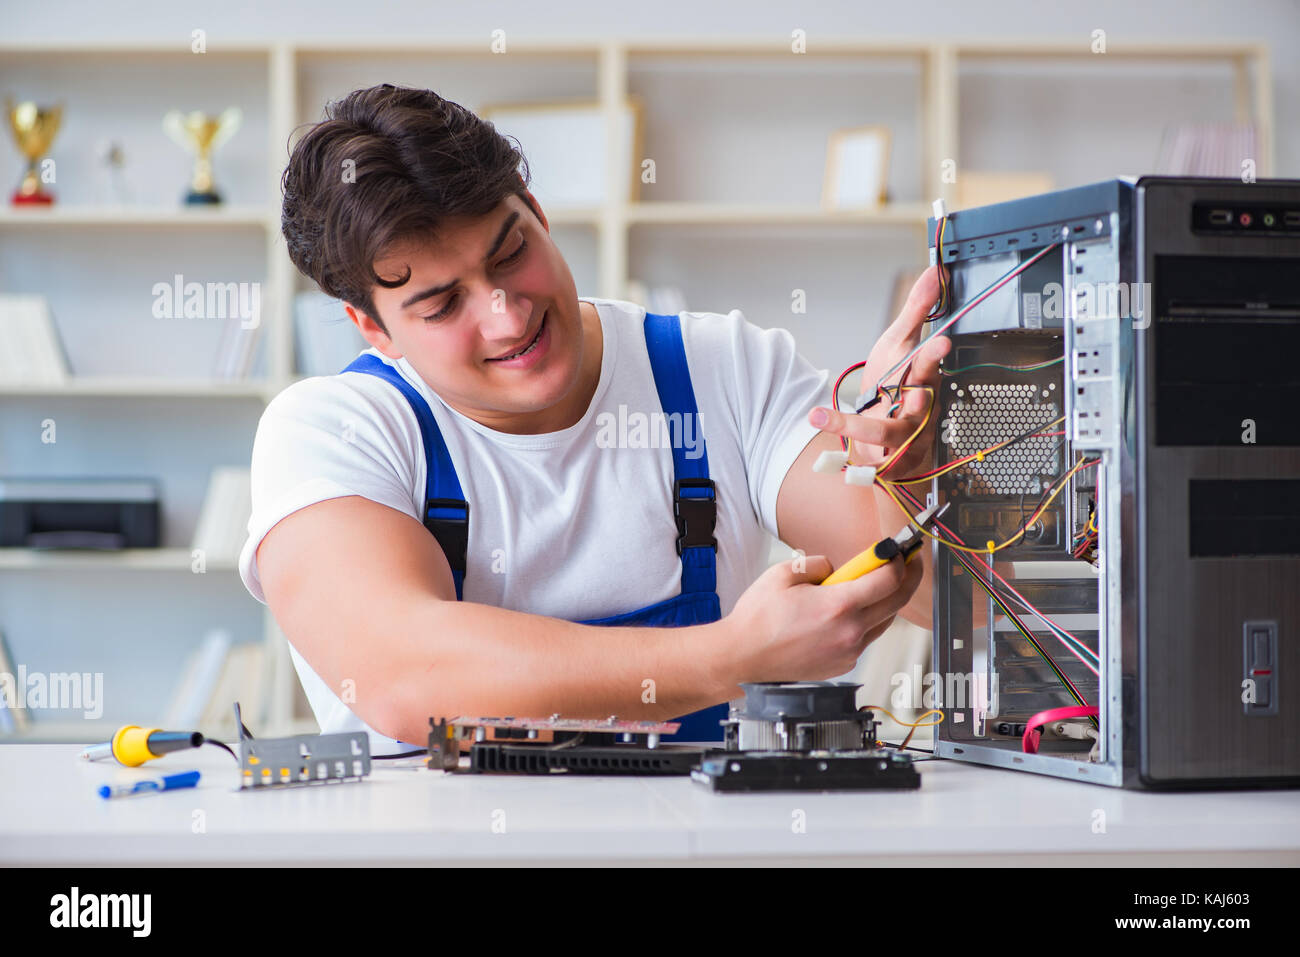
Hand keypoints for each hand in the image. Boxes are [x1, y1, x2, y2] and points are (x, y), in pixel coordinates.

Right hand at [718, 552, 922, 682]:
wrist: (742, 658)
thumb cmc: (757, 619)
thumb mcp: (783, 573)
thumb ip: (818, 564)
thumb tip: (836, 567)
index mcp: (837, 606)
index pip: (888, 579)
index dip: (898, 560)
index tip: (898, 550)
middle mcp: (849, 632)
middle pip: (896, 601)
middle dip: (907, 577)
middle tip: (908, 562)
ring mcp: (849, 651)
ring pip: (884, 621)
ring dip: (886, 600)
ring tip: (874, 585)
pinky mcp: (843, 663)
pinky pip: (866, 638)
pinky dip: (866, 621)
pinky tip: (848, 612)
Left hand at [808, 265, 951, 479]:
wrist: (888, 436)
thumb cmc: (896, 386)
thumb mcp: (899, 344)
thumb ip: (916, 311)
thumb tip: (934, 272)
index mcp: (923, 377)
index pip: (930, 364)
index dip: (935, 354)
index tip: (941, 340)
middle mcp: (920, 409)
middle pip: (919, 404)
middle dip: (902, 400)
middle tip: (887, 390)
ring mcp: (907, 438)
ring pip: (890, 436)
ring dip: (855, 428)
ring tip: (821, 418)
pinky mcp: (891, 461)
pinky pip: (872, 461)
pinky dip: (847, 453)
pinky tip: (823, 435)